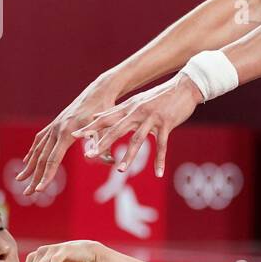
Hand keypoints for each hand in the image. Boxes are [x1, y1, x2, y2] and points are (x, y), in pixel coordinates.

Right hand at [17, 77, 120, 192]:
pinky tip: (27, 160)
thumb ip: (101, 145)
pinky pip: (40, 140)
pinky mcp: (56, 123)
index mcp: (67, 133)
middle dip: (34, 177)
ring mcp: (54, 126)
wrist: (100, 91)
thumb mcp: (105, 129)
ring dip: (29, 166)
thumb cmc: (105, 110)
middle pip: (41, 158)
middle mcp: (56, 130)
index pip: (53, 160)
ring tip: (20, 180)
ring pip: (37, 150)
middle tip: (27, 194)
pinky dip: (33, 151)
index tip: (39, 190)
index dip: (46, 176)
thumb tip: (102, 160)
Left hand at [72, 75, 200, 177]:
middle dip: (102, 143)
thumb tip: (97, 117)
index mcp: (129, 108)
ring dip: (129, 156)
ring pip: (137, 139)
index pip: (106, 118)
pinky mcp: (167, 123)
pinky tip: (158, 174)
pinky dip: (160, 160)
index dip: (91, 128)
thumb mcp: (137, 102)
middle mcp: (137, 113)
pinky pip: (162, 145)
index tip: (75, 135)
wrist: (185, 87)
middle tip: (89, 156)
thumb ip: (118, 111)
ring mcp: (152, 118)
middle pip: (116, 130)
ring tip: (120, 171)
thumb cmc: (160, 96)